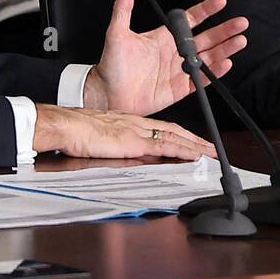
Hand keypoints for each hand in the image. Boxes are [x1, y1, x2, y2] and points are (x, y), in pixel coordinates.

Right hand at [34, 105, 213, 160]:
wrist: (67, 126)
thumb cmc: (78, 132)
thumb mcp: (103, 137)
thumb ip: (118, 144)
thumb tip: (129, 156)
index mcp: (130, 122)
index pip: (163, 128)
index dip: (181, 135)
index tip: (194, 142)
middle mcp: (138, 123)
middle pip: (174, 130)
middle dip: (195, 139)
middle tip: (212, 148)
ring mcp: (138, 131)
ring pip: (174, 136)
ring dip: (195, 145)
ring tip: (211, 153)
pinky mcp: (135, 141)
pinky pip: (165, 145)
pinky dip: (182, 149)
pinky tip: (193, 155)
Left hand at [84, 0, 248, 115]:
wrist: (107, 93)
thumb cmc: (111, 64)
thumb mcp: (116, 32)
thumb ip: (123, 9)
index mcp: (163, 37)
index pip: (191, 19)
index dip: (206, 10)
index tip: (221, 1)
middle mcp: (174, 52)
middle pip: (206, 38)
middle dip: (224, 30)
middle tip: (241, 23)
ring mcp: (178, 70)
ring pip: (208, 57)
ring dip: (225, 49)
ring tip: (240, 41)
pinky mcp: (179, 88)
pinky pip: (201, 80)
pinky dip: (214, 73)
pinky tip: (225, 64)